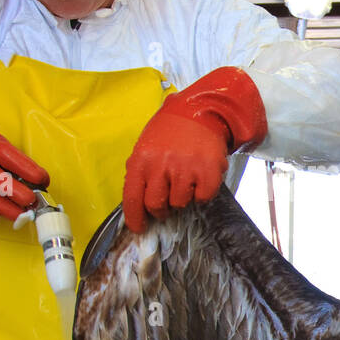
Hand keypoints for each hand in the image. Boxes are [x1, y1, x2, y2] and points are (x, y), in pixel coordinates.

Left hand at [123, 67, 266, 232]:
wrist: (201, 111)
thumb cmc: (170, 131)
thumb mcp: (146, 146)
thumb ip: (141, 171)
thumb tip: (138, 203)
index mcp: (142, 159)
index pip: (132, 198)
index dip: (135, 218)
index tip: (139, 228)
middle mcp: (161, 165)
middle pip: (156, 205)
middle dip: (160, 209)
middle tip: (166, 204)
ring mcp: (185, 169)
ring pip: (180, 203)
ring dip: (183, 197)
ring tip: (186, 179)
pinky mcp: (207, 172)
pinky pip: (203, 198)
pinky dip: (202, 193)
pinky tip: (200, 177)